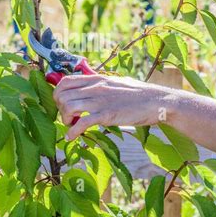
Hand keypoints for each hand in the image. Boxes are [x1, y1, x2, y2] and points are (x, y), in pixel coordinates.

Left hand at [53, 74, 169, 139]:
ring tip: (72, 126)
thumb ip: (101, 85)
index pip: (65, 81)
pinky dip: (73, 132)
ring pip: (68, 107)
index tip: (62, 104)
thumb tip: (91, 88)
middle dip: (59, 108)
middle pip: (62, 95)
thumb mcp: (116, 83)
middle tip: (67, 117)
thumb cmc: (139, 94)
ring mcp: (100, 101)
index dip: (58, 93)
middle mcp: (95, 87)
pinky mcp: (107, 114)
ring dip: (65, 120)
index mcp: (96, 79)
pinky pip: (82, 123)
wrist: (157, 101)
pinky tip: (73, 137)